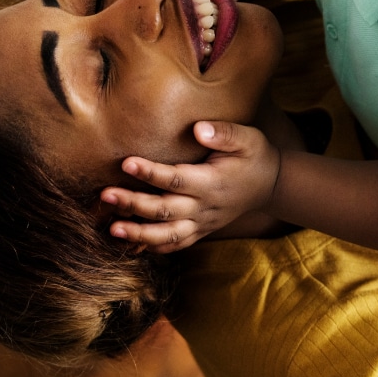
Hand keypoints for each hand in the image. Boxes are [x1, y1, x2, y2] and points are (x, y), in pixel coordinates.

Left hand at [101, 121, 280, 251]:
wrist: (271, 185)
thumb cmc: (255, 155)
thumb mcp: (247, 138)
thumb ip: (224, 133)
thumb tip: (198, 129)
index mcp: (212, 183)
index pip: (176, 179)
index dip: (151, 173)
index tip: (126, 162)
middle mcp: (205, 208)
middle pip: (164, 210)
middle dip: (133, 204)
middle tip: (105, 195)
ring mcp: (202, 223)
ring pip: (167, 235)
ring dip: (139, 233)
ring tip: (112, 228)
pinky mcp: (201, 231)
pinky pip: (175, 245)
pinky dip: (153, 247)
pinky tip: (129, 243)